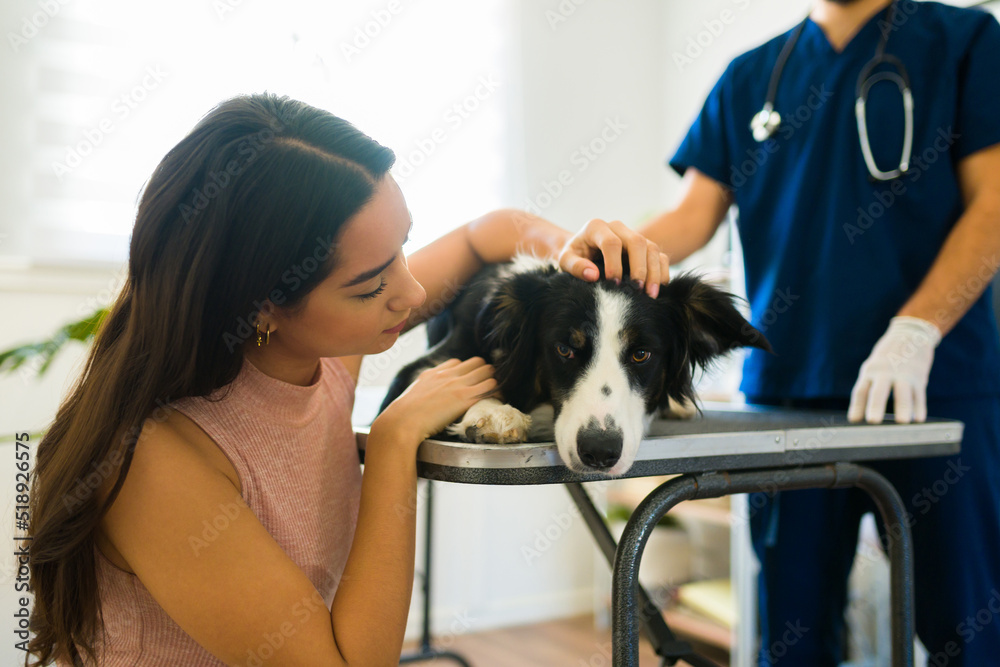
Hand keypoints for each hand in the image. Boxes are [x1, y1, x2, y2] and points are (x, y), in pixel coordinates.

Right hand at [373, 358, 496, 444]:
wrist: (403, 421)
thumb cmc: (404, 414)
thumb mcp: (415, 395)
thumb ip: (425, 390)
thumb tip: (428, 397)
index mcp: (435, 373)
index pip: (458, 362)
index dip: (466, 371)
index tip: (469, 380)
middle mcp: (448, 375)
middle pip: (477, 362)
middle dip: (485, 371)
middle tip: (487, 384)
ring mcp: (458, 385)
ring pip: (487, 371)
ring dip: (493, 380)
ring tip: (496, 391)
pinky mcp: (465, 398)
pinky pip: (490, 388)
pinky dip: (497, 391)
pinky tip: (499, 398)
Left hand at [558, 219, 669, 297]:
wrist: (582, 252)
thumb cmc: (574, 257)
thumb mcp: (566, 260)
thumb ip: (575, 266)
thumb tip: (593, 275)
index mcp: (596, 227)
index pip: (611, 242)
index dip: (614, 264)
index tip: (614, 284)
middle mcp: (618, 228)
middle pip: (637, 242)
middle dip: (639, 267)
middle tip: (637, 290)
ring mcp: (634, 236)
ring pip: (652, 248)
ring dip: (654, 272)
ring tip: (650, 294)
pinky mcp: (645, 247)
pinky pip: (660, 256)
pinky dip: (662, 272)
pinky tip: (657, 289)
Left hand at [847, 316, 941, 423]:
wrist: (909, 335)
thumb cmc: (886, 359)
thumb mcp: (872, 368)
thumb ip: (866, 390)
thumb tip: (855, 419)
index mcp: (870, 372)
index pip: (860, 391)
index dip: (856, 406)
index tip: (853, 421)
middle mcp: (885, 373)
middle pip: (879, 391)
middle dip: (876, 406)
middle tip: (873, 421)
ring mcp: (903, 375)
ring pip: (903, 393)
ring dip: (903, 407)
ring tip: (902, 422)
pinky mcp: (919, 377)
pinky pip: (919, 395)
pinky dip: (919, 407)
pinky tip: (919, 419)